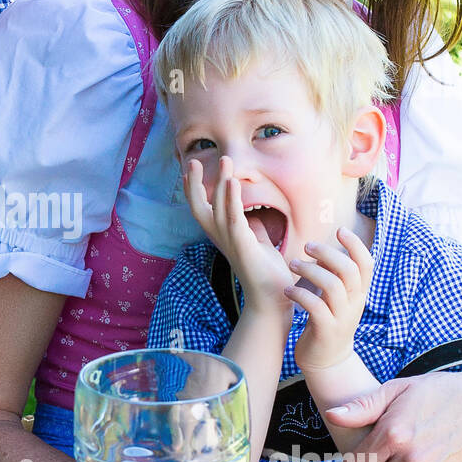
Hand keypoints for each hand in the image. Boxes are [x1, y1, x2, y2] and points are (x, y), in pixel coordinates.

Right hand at [184, 157, 290, 315]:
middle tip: (193, 161)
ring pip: (218, 207)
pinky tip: (232, 182)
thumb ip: (254, 228)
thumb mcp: (258, 244)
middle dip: (194, 185)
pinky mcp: (243, 246)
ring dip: (220, 182)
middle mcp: (221, 239)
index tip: (189, 170)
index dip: (193, 190)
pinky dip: (232, 199)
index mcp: (223, 237)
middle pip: (199, 207)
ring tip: (225, 161)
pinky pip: (234, 218)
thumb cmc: (265, 273)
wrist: (271, 300)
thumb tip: (256, 214)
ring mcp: (231, 242)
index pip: (202, 209)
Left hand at [290, 228, 372, 372]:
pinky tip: (288, 289)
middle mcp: (355, 303)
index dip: (356, 244)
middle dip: (327, 253)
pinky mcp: (326, 330)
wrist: (328, 361)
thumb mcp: (336, 297)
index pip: (367, 263)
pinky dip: (301, 294)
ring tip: (292, 265)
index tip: (340, 230)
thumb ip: (333, 275)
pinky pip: (316, 307)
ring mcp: (342, 318)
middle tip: (306, 246)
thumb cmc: (327, 321)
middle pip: (348, 270)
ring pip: (333, 286)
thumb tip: (321, 250)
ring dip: (310, 271)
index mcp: (359, 292)